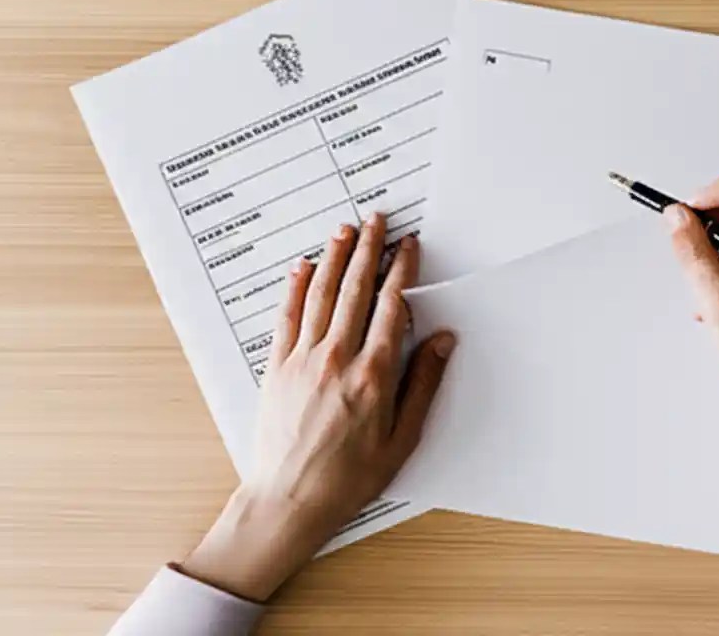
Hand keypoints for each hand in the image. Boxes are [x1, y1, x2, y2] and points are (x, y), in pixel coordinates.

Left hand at [182, 214, 455, 600]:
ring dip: (334, 258)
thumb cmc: (350, 477)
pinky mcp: (277, 368)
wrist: (291, 499)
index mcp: (373, 375)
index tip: (408, 245)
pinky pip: (287, 317)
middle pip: (355, 290)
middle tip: (376, 219)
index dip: (401, 270)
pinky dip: (295, 288)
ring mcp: (302, 360)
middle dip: (368, 250)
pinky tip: (302, 267)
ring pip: (320, 295)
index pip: (390, 306)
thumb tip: (441, 340)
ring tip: (344, 230)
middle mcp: (336, 359)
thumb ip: (422, 383)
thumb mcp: (403, 437)